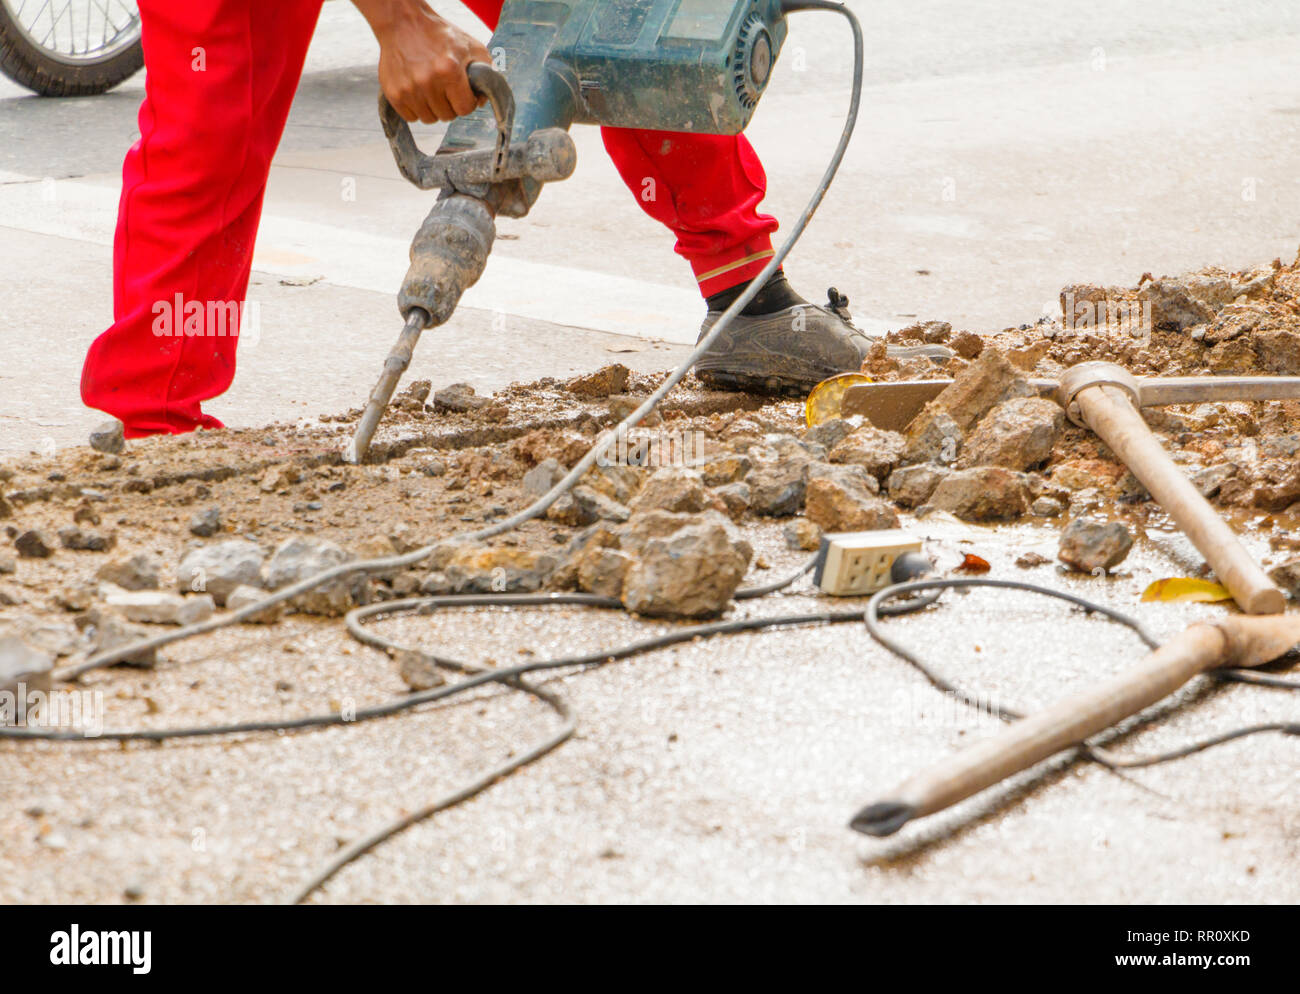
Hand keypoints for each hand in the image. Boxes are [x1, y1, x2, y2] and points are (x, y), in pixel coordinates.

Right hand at [355, 0, 492, 122]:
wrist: (403, 23)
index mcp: (450, 70)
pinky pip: (411, 117)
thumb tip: (482, 100)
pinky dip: (416, 109)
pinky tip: (418, 91)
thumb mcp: (470, 46)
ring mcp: (409, 89)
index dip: (467, 102)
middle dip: (450, 105)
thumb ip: (485, 72)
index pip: (465, 109)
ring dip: (433, 108)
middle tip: (446, 89)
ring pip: (429, 119)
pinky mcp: (393, 93)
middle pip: (447, 116)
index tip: (463, 93)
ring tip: (431, 89)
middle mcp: (428, 81)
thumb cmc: (439, 35)